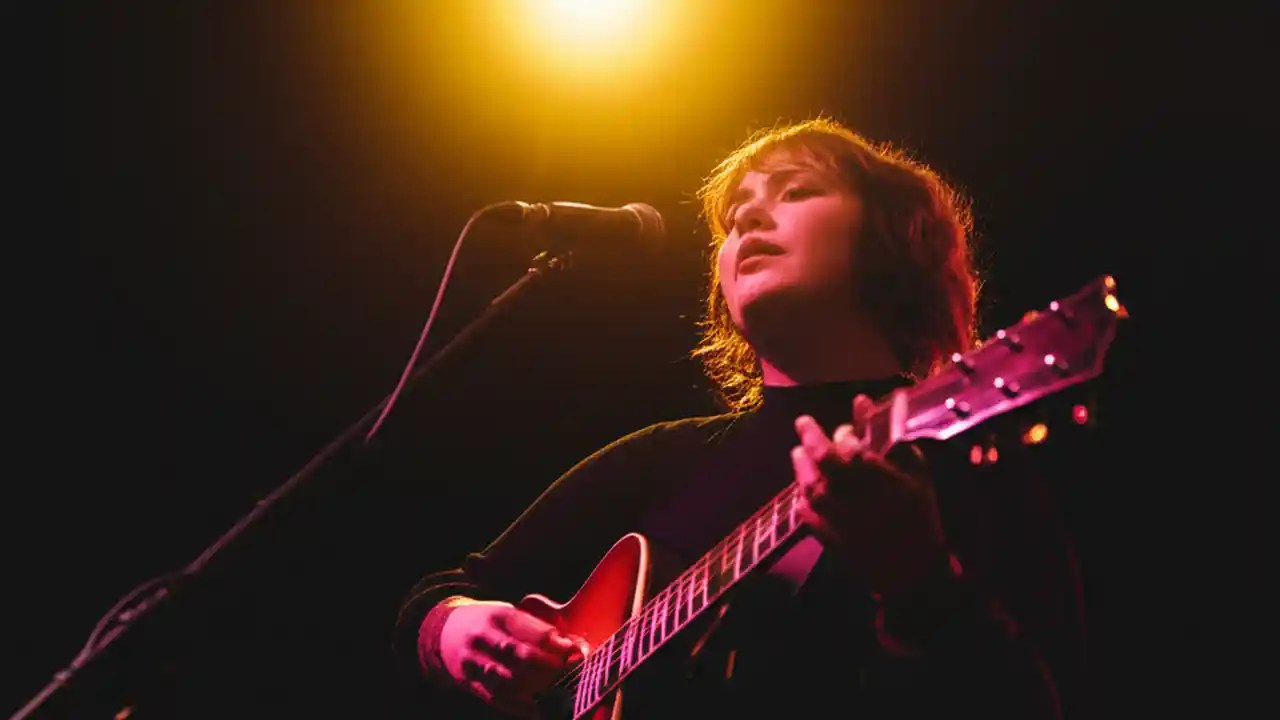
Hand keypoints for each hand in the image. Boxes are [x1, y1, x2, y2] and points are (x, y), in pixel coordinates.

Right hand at [438, 599, 582, 716]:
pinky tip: (533, 709)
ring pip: (508, 680)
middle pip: (522, 656)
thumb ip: (535, 628)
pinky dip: (516, 706)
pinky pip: (494, 697)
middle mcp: (485, 638)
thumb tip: (570, 645)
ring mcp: (474, 661)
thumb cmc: (488, 622)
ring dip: (534, 689)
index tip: (576, 652)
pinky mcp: (468, 682)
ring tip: (553, 693)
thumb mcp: (508, 614)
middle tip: (566, 674)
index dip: (559, 645)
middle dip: (549, 667)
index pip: (534, 632)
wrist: (444, 631)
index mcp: (500, 616)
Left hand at [791, 393, 952, 595]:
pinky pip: (804, 508)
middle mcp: (844, 489)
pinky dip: (802, 496)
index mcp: (870, 472)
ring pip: (806, 480)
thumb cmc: (919, 518)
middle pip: (819, 456)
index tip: (847, 431)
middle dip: (810, 434)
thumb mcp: (919, 475)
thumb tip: (873, 411)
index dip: (844, 433)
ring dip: (801, 463)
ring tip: (799, 452)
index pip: (846, 441)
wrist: (911, 571)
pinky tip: (805, 490)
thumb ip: (896, 441)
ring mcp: (829, 512)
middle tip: (803, 422)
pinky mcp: (822, 533)